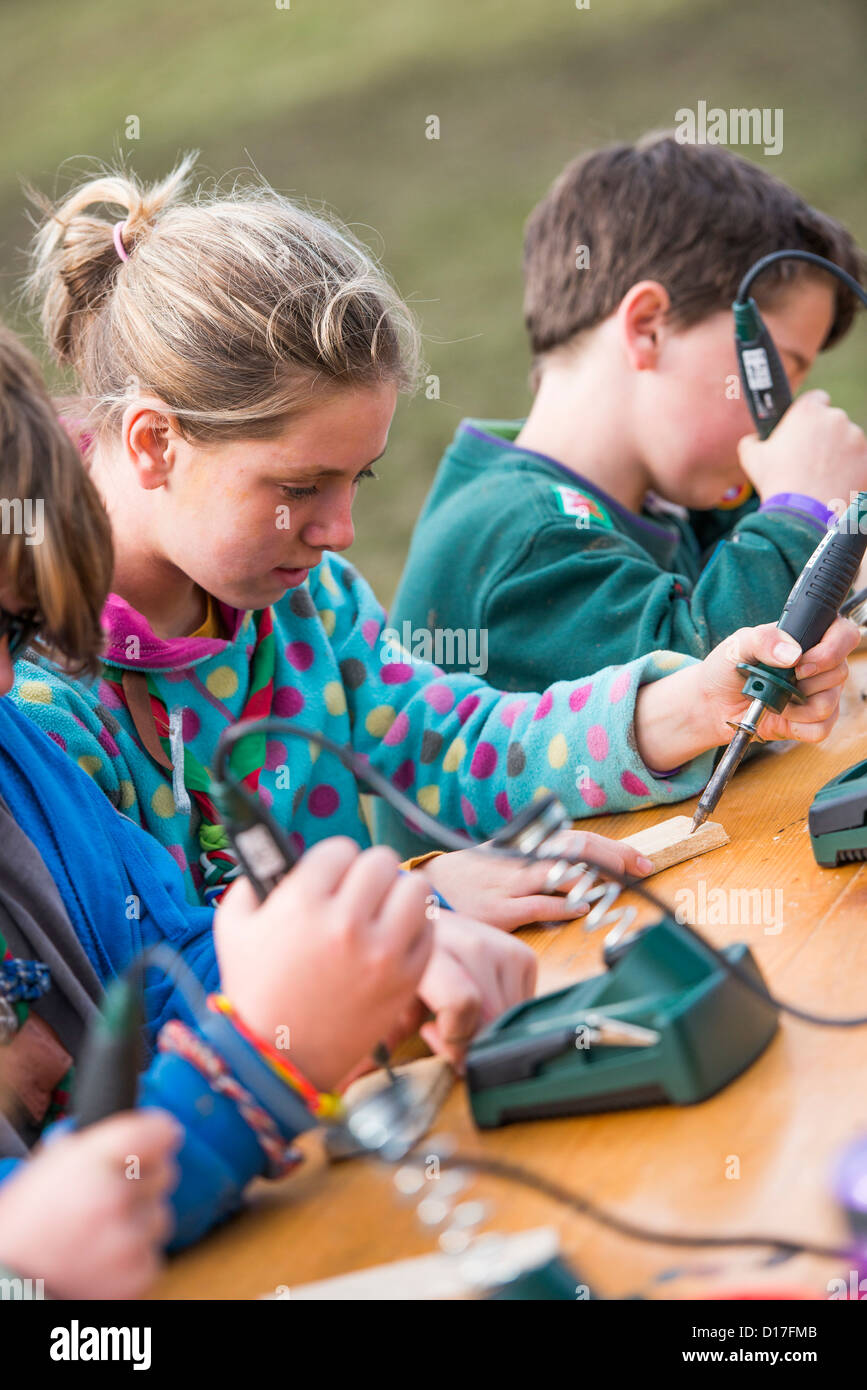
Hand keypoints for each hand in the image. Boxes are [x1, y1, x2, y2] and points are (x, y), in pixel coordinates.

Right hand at [0, 1110, 180, 1298]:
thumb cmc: (25, 1222)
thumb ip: (99, 1144)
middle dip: (144, 1180)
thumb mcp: (51, 1164)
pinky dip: (134, 1256)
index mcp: (92, 1161)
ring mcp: (129, 1239)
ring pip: (160, 1215)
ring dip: (139, 1221)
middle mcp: (116, 1197)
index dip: (158, 1134)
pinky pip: (153, 1254)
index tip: (155, 1139)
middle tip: (109, 1195)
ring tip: (99, 1233)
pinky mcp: (137, 1274)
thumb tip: (147, 1132)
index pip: (159, 1131)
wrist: (9, 1281)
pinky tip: (102, 1257)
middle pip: (167, 1172)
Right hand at [214, 838, 433, 1091]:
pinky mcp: (405, 980)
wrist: (277, 1060)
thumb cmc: (255, 991)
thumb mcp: (234, 928)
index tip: (329, 878)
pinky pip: (430, 930)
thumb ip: (253, 882)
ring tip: (383, 911)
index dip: (332, 863)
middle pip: (380, 862)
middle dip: (366, 874)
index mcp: (302, 903)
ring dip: (398, 895)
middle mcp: (345, 923)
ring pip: (415, 889)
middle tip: (357, 894)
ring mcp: (381, 953)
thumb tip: (277, 857)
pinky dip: (414, 930)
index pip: (339, 849)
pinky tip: (393, 941)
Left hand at [384, 912, 536, 1071]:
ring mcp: (500, 945)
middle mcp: (470, 942)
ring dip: (484, 1031)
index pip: (463, 1002)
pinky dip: (502, 1017)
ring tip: (455, 1015)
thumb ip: (379, 1036)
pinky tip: (478, 1004)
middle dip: (467, 1043)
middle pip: (488, 1018)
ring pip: (507, 1016)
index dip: (453, 1038)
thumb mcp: (388, 995)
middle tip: (441, 1035)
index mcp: (430, 950)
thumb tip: (350, 1081)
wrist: (424, 920)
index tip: (431, 1036)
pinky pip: (521, 1006)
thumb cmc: (404, 964)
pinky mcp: (522, 953)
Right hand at [421, 834, 653, 930]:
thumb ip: (535, 853)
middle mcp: (521, 861)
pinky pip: (538, 906)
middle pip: (577, 850)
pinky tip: (581, 908)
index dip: (613, 847)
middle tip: (643, 867)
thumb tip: (574, 856)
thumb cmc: (468, 875)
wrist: (429, 892)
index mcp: (525, 846)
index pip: (577, 839)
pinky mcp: (499, 911)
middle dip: (615, 857)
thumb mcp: (501, 854)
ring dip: (595, 878)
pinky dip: (562, 906)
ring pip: (561, 873)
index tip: (639, 858)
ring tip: (620, 884)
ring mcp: (510, 885)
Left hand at [694, 618, 858, 744]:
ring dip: (798, 704)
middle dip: (806, 681)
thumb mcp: (739, 645)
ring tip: (776, 698)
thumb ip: (765, 640)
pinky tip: (782, 715)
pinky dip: (799, 725)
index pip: (844, 635)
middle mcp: (819, 665)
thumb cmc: (726, 669)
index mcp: (808, 638)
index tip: (800, 664)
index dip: (831, 650)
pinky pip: (822, 729)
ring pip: (831, 702)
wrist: (712, 704)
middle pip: (840, 672)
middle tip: (779, 681)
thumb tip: (793, 655)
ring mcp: (818, 694)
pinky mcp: (811, 722)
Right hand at [739, 390, 866, 505]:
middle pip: (833, 421)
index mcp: (808, 410)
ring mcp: (856, 438)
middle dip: (824, 435)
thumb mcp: (750, 457)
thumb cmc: (776, 481)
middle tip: (809, 458)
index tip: (804, 429)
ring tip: (822, 476)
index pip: (816, 398)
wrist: (804, 514)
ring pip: (848, 440)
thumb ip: (752, 439)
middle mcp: (836, 418)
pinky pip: (859, 460)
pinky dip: (850, 469)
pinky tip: (834, 483)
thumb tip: (755, 439)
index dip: (809, 414)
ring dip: (839, 452)